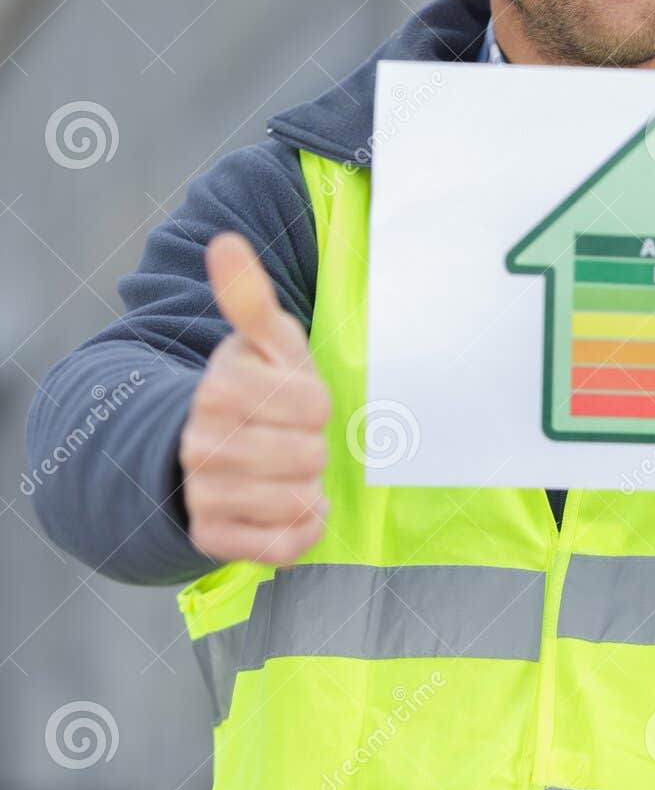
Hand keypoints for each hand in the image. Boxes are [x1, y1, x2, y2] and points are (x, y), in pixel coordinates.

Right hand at [179, 232, 331, 563]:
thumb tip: (226, 243)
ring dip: (308, 489)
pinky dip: (299, 531)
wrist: (210, 451)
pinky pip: (282, 547)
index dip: (317, 405)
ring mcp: (203, 495)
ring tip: (287, 472)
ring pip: (298, 501)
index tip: (297, 400)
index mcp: (219, 388)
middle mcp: (201, 444)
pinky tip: (291, 509)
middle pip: (310, 457)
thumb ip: (251, 298)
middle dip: (313, 449)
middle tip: (291, 440)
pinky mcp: (211, 539)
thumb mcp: (265, 343)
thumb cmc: (259, 389)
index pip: (315, 406)